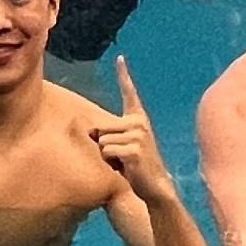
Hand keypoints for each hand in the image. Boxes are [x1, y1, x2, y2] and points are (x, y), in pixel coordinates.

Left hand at [90, 56, 177, 205]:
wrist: (154, 187)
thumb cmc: (136, 167)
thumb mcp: (124, 145)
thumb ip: (111, 133)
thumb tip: (90, 131)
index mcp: (138, 119)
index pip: (129, 93)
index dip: (124, 75)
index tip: (120, 58)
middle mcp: (139, 123)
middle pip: (101, 127)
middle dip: (103, 144)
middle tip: (120, 157)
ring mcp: (138, 134)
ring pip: (102, 140)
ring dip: (107, 155)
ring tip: (123, 163)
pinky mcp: (134, 148)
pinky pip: (106, 150)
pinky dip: (110, 161)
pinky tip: (125, 167)